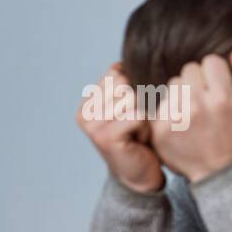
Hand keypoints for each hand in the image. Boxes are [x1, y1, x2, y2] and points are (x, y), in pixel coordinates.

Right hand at [76, 62, 164, 193]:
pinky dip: (146, 127)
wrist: (141, 177)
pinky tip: (141, 140)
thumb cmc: (142, 139)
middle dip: (142, 102)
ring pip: (132, 97)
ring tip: (141, 133)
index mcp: (90, 99)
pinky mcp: (104, 136)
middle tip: (141, 125)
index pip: (118, 72)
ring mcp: (92, 123)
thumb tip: (144, 54)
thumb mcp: (135, 107)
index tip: (137, 112)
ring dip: (146, 115)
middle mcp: (85, 109)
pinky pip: (136, 115)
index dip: (137, 89)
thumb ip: (132, 83)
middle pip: (125, 82)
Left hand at [151, 49, 231, 182]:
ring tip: (195, 115)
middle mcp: (198, 105)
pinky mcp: (160, 129)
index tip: (220, 91)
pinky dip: (171, 110)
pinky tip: (183, 125)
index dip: (217, 74)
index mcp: (224, 98)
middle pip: (189, 70)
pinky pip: (161, 103)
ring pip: (173, 85)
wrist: (221, 176)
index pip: (211, 61)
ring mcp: (176, 118)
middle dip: (199, 83)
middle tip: (207, 104)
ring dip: (183, 95)